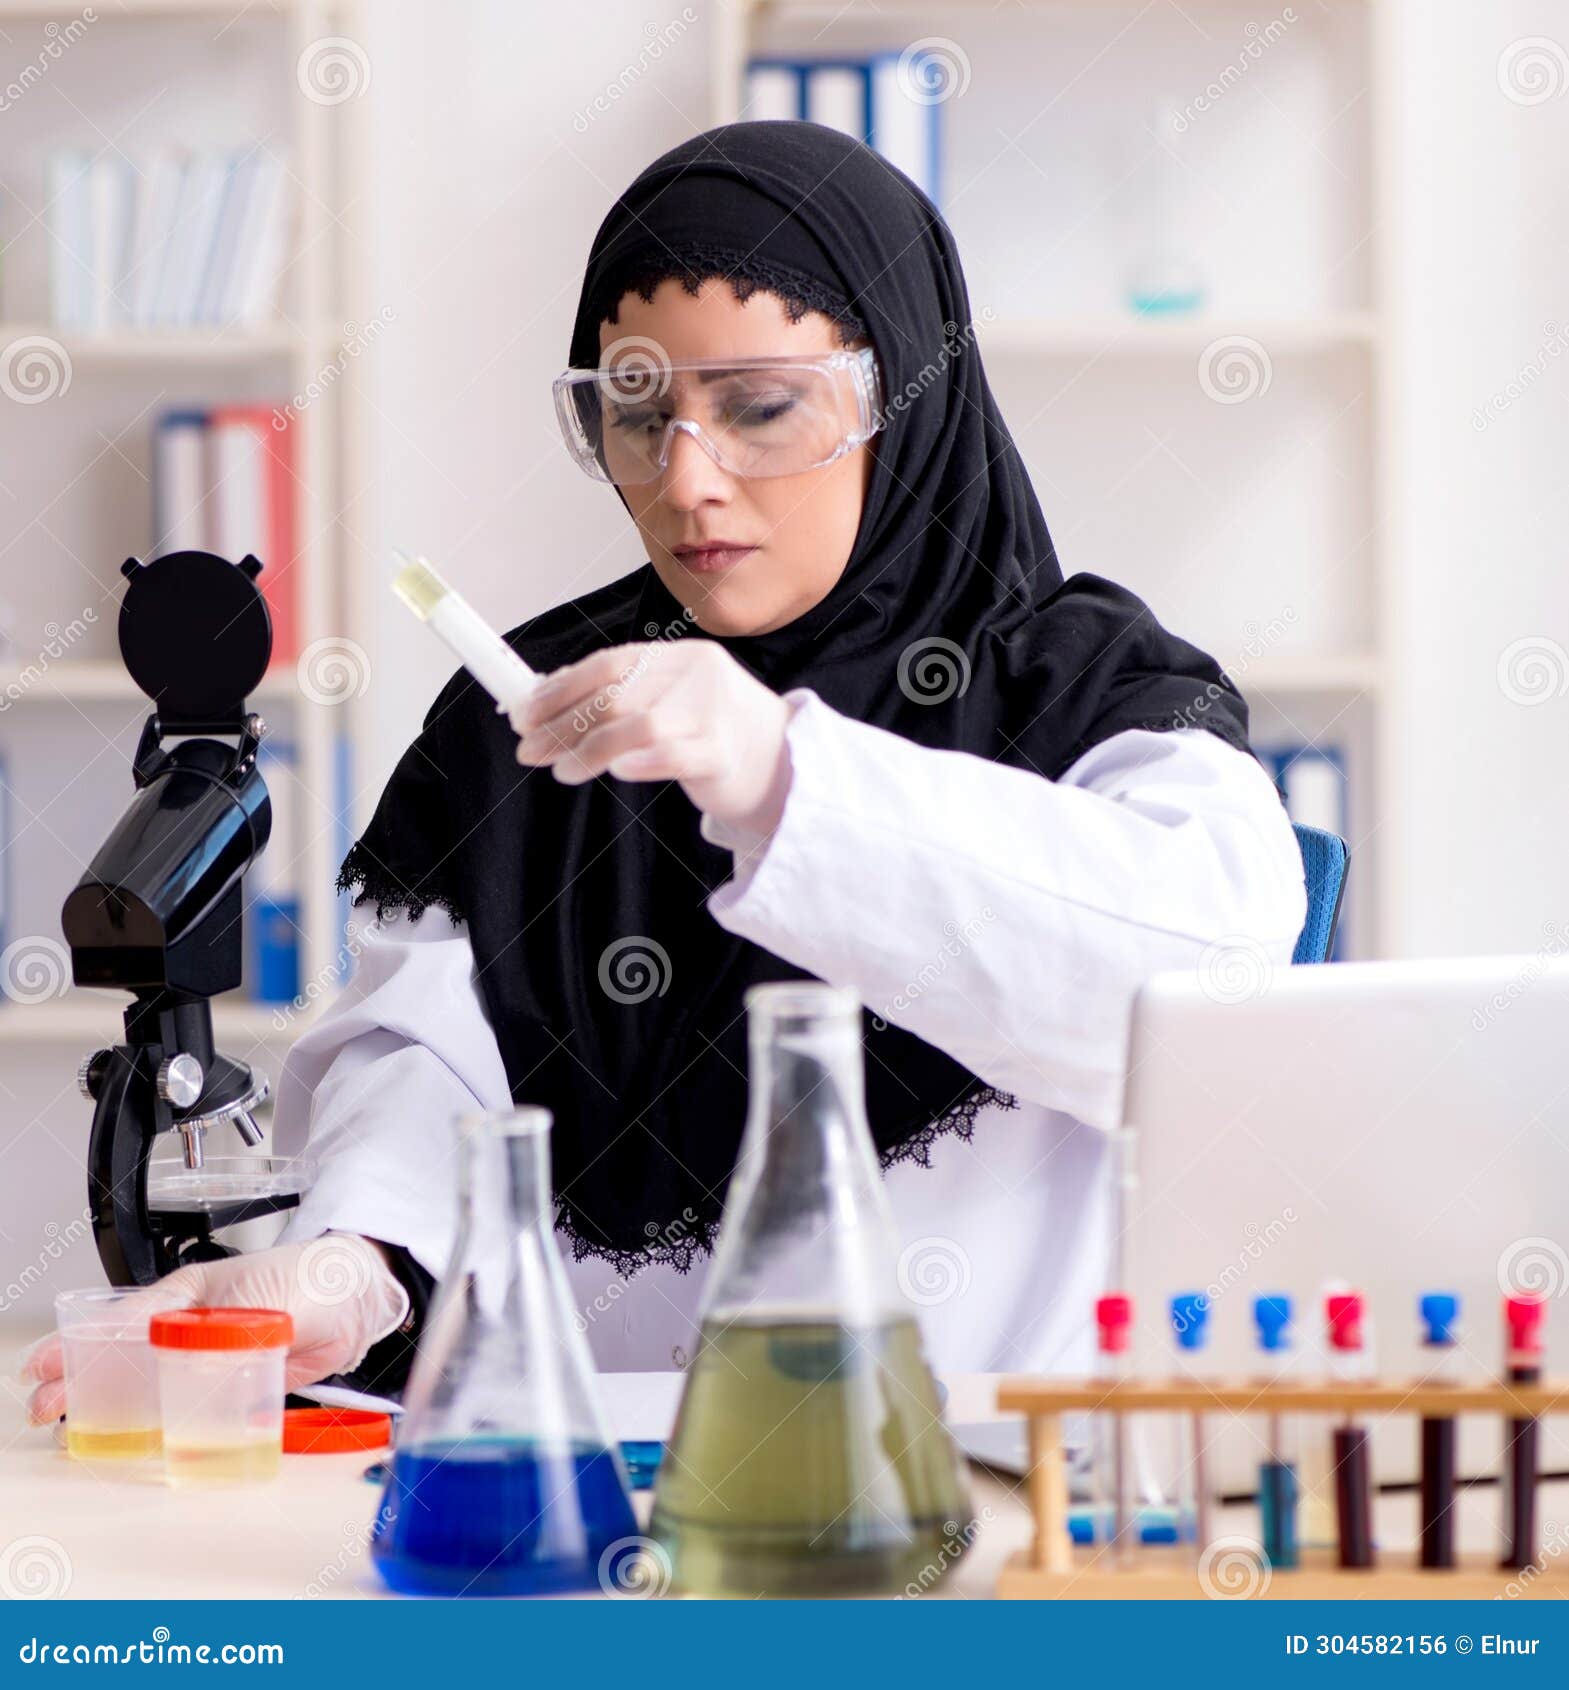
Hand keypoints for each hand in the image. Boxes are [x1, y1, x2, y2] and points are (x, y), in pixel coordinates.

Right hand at [19, 1234, 408, 1424]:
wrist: (356, 1299)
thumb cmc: (307, 1277)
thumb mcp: (252, 1303)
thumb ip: (218, 1338)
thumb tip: (194, 1373)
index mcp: (186, 1294)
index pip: (121, 1321)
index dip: (79, 1345)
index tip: (43, 1366)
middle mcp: (192, 1325)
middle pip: (127, 1357)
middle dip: (83, 1381)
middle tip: (47, 1407)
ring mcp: (211, 1354)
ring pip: (154, 1384)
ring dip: (119, 1407)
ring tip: (79, 1429)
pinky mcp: (236, 1380)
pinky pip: (196, 1405)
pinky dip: (172, 1422)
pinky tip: (150, 1440)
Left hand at [512, 641, 793, 834]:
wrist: (786, 766)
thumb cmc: (718, 736)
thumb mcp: (673, 702)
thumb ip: (624, 696)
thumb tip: (548, 699)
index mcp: (681, 656)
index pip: (608, 663)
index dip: (559, 688)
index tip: (524, 714)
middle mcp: (698, 675)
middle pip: (615, 694)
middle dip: (561, 724)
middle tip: (529, 749)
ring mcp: (714, 712)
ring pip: (636, 725)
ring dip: (587, 750)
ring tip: (562, 770)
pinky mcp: (724, 753)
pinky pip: (669, 756)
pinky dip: (635, 763)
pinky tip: (615, 772)